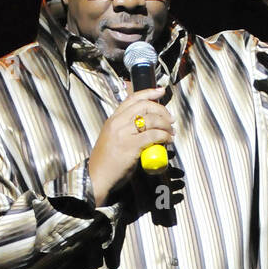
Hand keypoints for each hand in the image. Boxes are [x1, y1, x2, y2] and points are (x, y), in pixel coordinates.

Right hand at [88, 86, 173, 205]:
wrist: (97, 177)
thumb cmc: (105, 162)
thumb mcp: (112, 138)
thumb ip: (124, 130)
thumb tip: (143, 127)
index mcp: (113, 119)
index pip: (132, 98)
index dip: (149, 92)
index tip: (160, 91)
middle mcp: (117, 123)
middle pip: (144, 106)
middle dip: (162, 110)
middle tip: (170, 119)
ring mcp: (124, 134)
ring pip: (151, 120)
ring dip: (166, 125)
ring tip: (171, 132)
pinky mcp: (131, 146)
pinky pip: (153, 135)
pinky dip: (164, 136)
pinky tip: (168, 140)